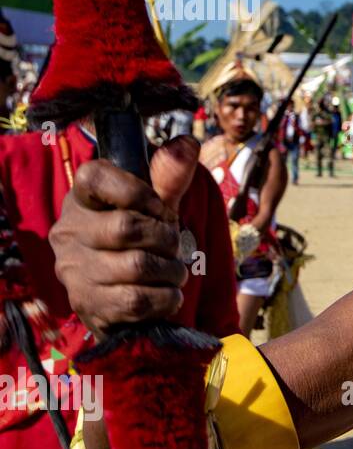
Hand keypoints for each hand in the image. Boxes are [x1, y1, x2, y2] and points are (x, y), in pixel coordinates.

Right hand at [50, 136, 197, 339]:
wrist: (123, 299)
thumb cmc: (141, 242)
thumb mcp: (155, 206)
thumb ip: (169, 176)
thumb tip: (188, 143)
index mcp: (81, 200)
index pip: (95, 177)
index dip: (139, 193)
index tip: (160, 210)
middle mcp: (68, 232)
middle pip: (127, 227)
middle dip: (166, 238)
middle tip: (173, 246)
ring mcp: (74, 271)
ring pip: (137, 266)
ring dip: (171, 271)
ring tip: (173, 272)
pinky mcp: (88, 304)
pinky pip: (138, 300)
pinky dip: (166, 298)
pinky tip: (167, 294)